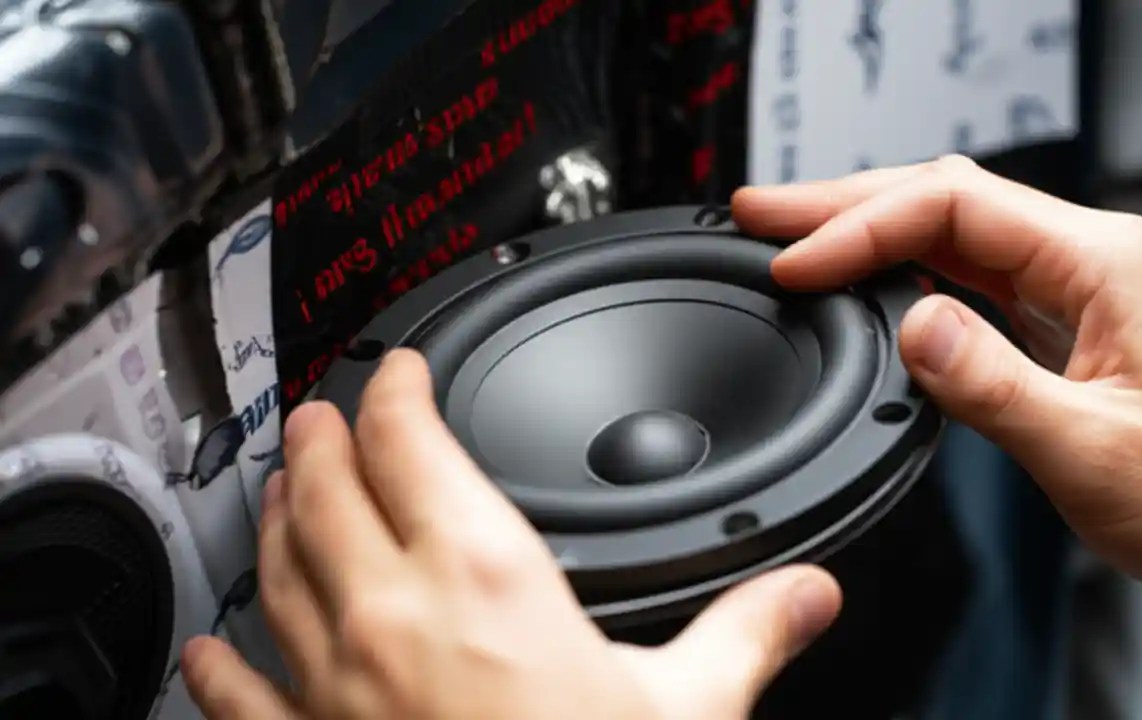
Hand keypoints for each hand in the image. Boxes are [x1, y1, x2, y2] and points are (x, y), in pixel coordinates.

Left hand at [180, 350, 841, 718]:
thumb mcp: (691, 709)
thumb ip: (752, 633)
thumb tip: (810, 595)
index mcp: (482, 577)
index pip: (407, 440)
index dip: (395, 388)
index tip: (401, 370)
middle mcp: (390, 616)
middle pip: (324, 488)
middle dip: (320, 436)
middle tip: (323, 412)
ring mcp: (334, 687)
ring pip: (277, 569)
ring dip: (275, 518)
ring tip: (278, 491)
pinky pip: (238, 695)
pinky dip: (217, 666)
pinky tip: (205, 651)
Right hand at [733, 156, 1141, 630]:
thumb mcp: (1093, 452)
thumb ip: (992, 385)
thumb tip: (912, 327)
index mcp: (1105, 263)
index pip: (953, 208)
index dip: (860, 229)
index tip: (795, 264)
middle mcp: (1091, 257)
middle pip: (944, 198)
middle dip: (844, 202)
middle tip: (762, 214)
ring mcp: (1077, 284)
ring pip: (951, 231)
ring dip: (868, 231)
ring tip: (793, 236)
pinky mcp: (1063, 317)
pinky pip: (968, 273)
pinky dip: (903, 271)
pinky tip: (864, 282)